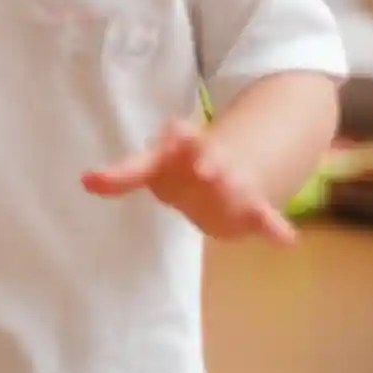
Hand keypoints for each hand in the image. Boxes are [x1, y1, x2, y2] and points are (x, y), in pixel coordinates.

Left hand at [81, 120, 297, 245]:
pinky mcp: (251, 206)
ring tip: (238, 195)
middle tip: (204, 167)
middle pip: (209, 159)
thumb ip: (122, 176)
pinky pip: (265, 217)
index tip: (178, 132)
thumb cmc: (176, 169)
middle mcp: (210, 160)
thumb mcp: (151, 168)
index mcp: (183, 149)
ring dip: (233, 188)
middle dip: (207, 162)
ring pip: (234, 185)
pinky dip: (275, 229)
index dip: (176, 137)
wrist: (223, 173)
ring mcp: (233, 182)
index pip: (176, 138)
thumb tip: (86, 181)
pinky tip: (287, 240)